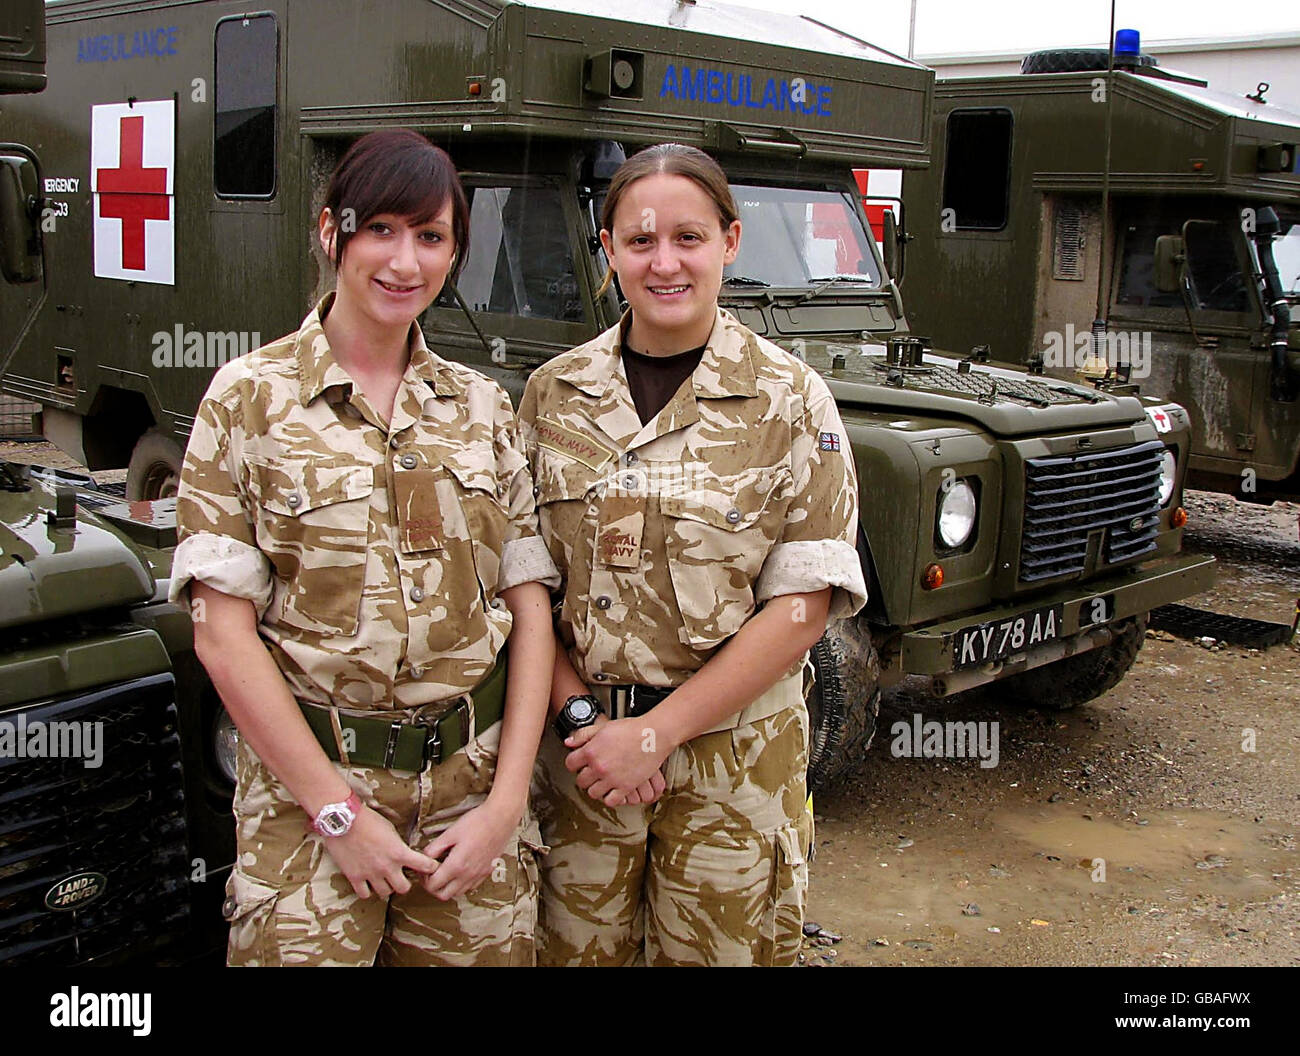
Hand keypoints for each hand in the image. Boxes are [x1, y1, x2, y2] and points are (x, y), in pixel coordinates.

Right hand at [322, 805, 438, 899]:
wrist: (343, 820)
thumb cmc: (368, 820)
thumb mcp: (390, 829)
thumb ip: (397, 845)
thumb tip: (402, 853)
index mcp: (399, 852)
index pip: (425, 865)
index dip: (431, 868)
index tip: (431, 868)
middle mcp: (387, 866)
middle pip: (403, 888)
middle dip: (403, 883)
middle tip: (400, 877)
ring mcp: (370, 874)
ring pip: (385, 893)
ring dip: (386, 887)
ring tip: (382, 880)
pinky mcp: (354, 877)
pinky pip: (365, 894)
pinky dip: (367, 891)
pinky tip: (367, 883)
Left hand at [420, 797, 520, 901]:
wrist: (501, 818)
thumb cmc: (477, 822)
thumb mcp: (451, 833)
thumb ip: (435, 848)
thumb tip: (425, 857)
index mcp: (457, 865)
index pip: (433, 885)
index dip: (423, 879)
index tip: (423, 870)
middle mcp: (468, 874)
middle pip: (444, 895)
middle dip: (433, 888)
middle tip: (430, 875)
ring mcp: (479, 875)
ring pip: (457, 893)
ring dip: (447, 887)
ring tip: (444, 872)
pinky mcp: (487, 872)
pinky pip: (470, 887)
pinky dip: (461, 884)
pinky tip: (459, 871)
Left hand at [565, 716, 668, 805]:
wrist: (652, 735)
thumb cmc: (630, 729)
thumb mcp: (603, 728)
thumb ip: (583, 735)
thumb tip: (568, 742)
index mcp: (591, 751)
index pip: (570, 764)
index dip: (574, 763)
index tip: (579, 763)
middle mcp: (599, 767)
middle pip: (581, 781)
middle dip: (584, 777)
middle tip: (591, 773)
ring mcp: (612, 778)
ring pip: (593, 793)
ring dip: (596, 788)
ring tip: (601, 782)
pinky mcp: (625, 787)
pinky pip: (610, 801)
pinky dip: (610, 797)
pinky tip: (612, 790)